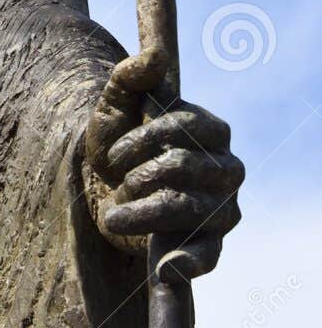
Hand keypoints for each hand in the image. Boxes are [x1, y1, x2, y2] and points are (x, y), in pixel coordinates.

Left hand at [85, 49, 243, 277]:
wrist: (104, 190)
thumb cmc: (115, 142)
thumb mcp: (113, 106)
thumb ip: (130, 78)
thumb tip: (153, 57)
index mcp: (209, 129)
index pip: (184, 129)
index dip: (143, 140)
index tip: (112, 155)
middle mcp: (225, 166)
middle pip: (184, 167)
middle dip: (139, 176)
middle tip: (118, 182)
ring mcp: (221, 206)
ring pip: (189, 209)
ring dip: (142, 213)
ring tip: (114, 215)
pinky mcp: (209, 242)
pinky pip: (208, 255)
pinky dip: (188, 263)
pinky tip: (166, 270)